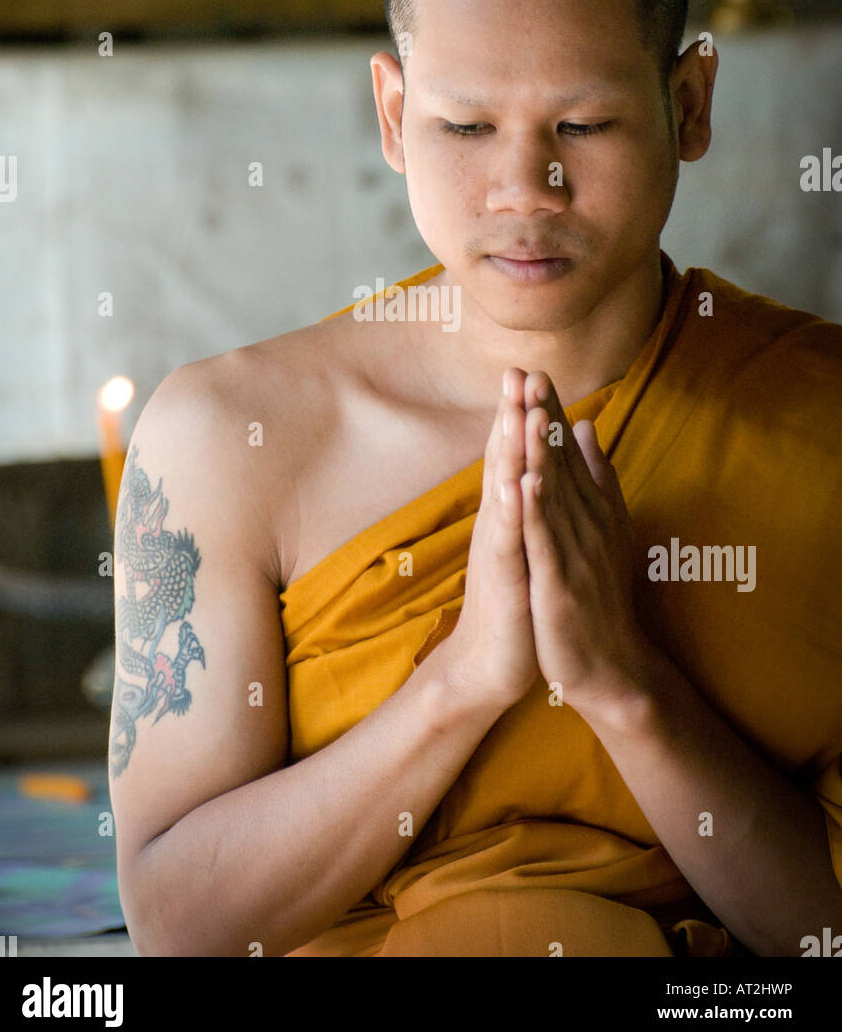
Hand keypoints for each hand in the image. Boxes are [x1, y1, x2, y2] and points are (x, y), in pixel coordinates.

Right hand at [438, 368, 547, 711]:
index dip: (521, 413)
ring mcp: (497, 546)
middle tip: (516, 369)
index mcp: (509, 513)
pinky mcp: (502, 577)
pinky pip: (507, 538)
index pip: (515, 453)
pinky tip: (515, 484)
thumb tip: (538, 468)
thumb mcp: (528, 544)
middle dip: (511, 415)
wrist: (493, 662)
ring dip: (510, 450)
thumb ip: (532, 504)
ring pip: (503, 489)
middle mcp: (498, 522)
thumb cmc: (514, 600)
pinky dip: (511, 509)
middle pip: (504, 459)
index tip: (530, 370)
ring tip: (518, 410)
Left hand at [518, 374, 650, 718]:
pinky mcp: (559, 584)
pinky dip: (536, 511)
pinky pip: (544, 542)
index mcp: (592, 511)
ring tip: (526, 412)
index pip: (567, 455)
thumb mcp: (600, 528)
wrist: (608, 665)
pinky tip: (525, 481)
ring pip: (554, 495)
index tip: (535, 372)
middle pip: (561, 465)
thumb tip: (583, 427)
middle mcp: (588, 525)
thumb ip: (594, 477)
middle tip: (531, 373)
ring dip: (539, 453)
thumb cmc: (598, 594)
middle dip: (544, 419)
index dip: (551, 414)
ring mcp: (574, 553)